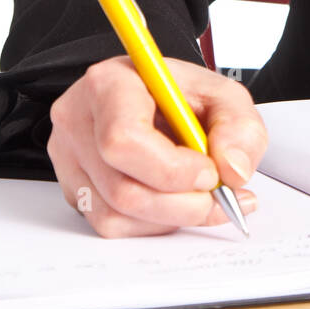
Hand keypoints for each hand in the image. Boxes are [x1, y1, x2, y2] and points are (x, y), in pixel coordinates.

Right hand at [47, 55, 265, 237]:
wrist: (154, 99)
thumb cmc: (181, 95)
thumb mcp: (223, 96)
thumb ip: (240, 128)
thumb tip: (232, 170)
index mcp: (109, 84)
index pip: (124, 138)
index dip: (171, 169)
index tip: (208, 172)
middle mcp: (78, 121)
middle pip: (121, 188)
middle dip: (180, 204)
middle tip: (217, 197)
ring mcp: (69, 158)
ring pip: (115, 215)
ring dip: (170, 218)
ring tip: (201, 199)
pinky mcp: (73, 188)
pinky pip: (110, 224)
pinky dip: (151, 223)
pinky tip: (174, 201)